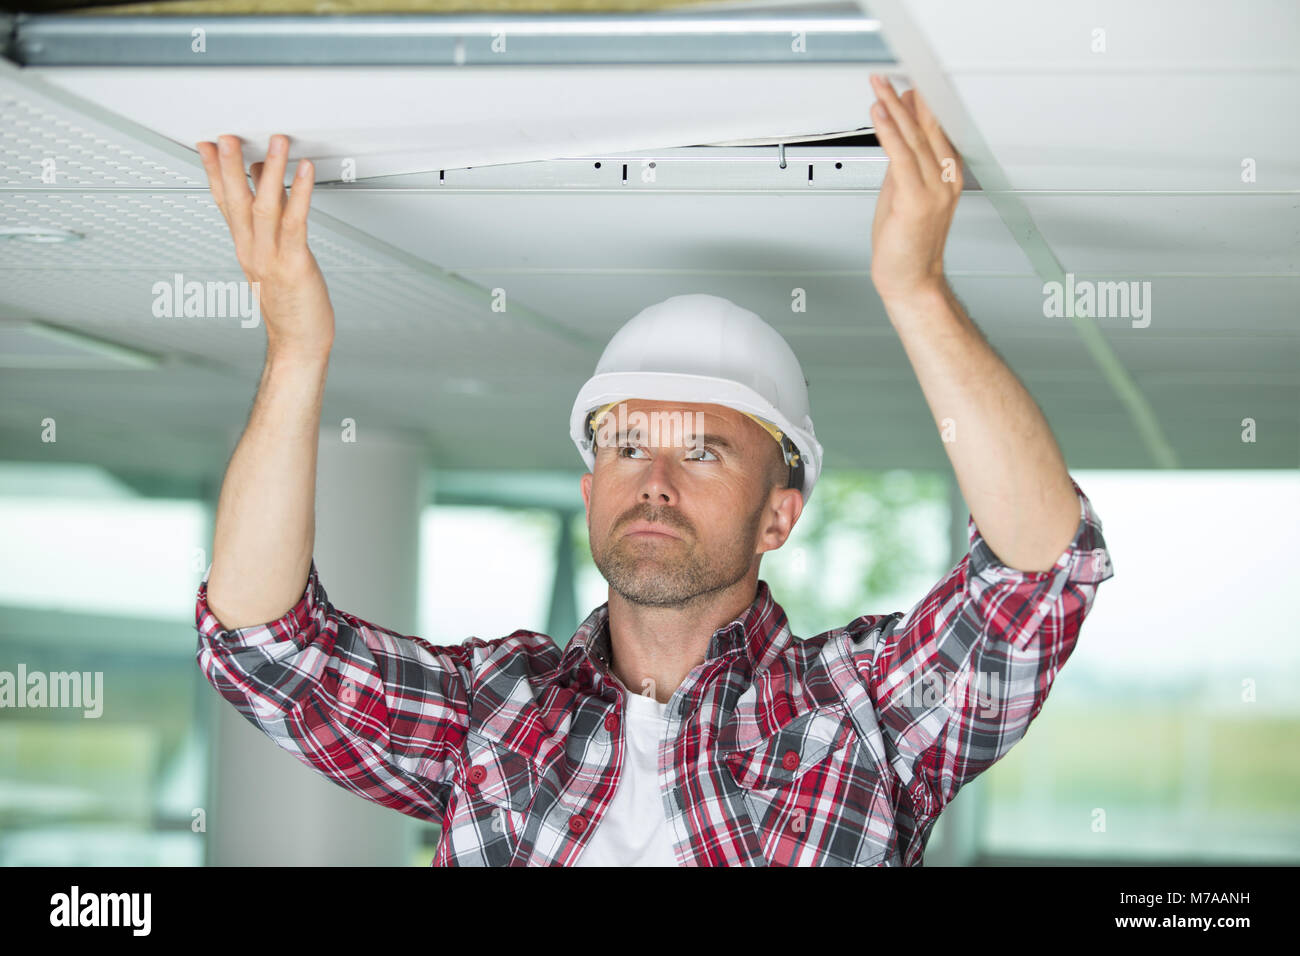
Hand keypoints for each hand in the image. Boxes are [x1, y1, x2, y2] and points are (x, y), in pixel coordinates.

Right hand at [196, 134, 334, 359]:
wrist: (298, 344)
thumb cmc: (291, 305)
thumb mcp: (274, 258)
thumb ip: (271, 224)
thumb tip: (268, 190)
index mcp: (245, 248)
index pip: (223, 203)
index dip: (213, 173)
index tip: (207, 145)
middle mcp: (252, 251)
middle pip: (236, 201)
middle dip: (228, 166)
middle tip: (226, 136)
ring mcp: (271, 258)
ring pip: (264, 207)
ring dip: (269, 172)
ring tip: (275, 143)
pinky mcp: (294, 264)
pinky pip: (295, 223)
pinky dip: (300, 194)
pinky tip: (304, 172)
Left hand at [867, 75, 962, 305]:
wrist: (912, 280)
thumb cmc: (907, 242)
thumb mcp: (903, 192)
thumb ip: (902, 160)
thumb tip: (896, 127)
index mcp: (947, 175)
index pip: (935, 129)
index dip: (920, 103)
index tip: (907, 82)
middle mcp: (945, 179)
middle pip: (926, 128)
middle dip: (907, 98)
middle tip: (889, 75)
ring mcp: (934, 189)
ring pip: (913, 138)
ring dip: (894, 108)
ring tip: (879, 86)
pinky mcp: (916, 200)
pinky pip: (901, 158)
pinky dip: (889, 132)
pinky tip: (880, 114)